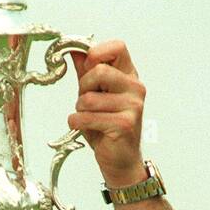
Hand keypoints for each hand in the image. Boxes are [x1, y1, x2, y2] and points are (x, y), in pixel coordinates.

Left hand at [67, 39, 146, 188]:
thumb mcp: (95, 96)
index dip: (96, 54)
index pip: (117, 47)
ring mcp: (133, 106)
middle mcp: (135, 87)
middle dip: (83, 87)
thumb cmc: (107, 128)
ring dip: (79, 110)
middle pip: (98, 70)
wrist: (120, 161)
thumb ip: (86, 72)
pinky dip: (77, 123)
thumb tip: (73, 49)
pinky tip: (84, 129)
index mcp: (130, 76)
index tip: (86, 69)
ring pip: (89, 98)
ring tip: (87, 119)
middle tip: (85, 102)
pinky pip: (87, 117)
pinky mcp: (124, 124)